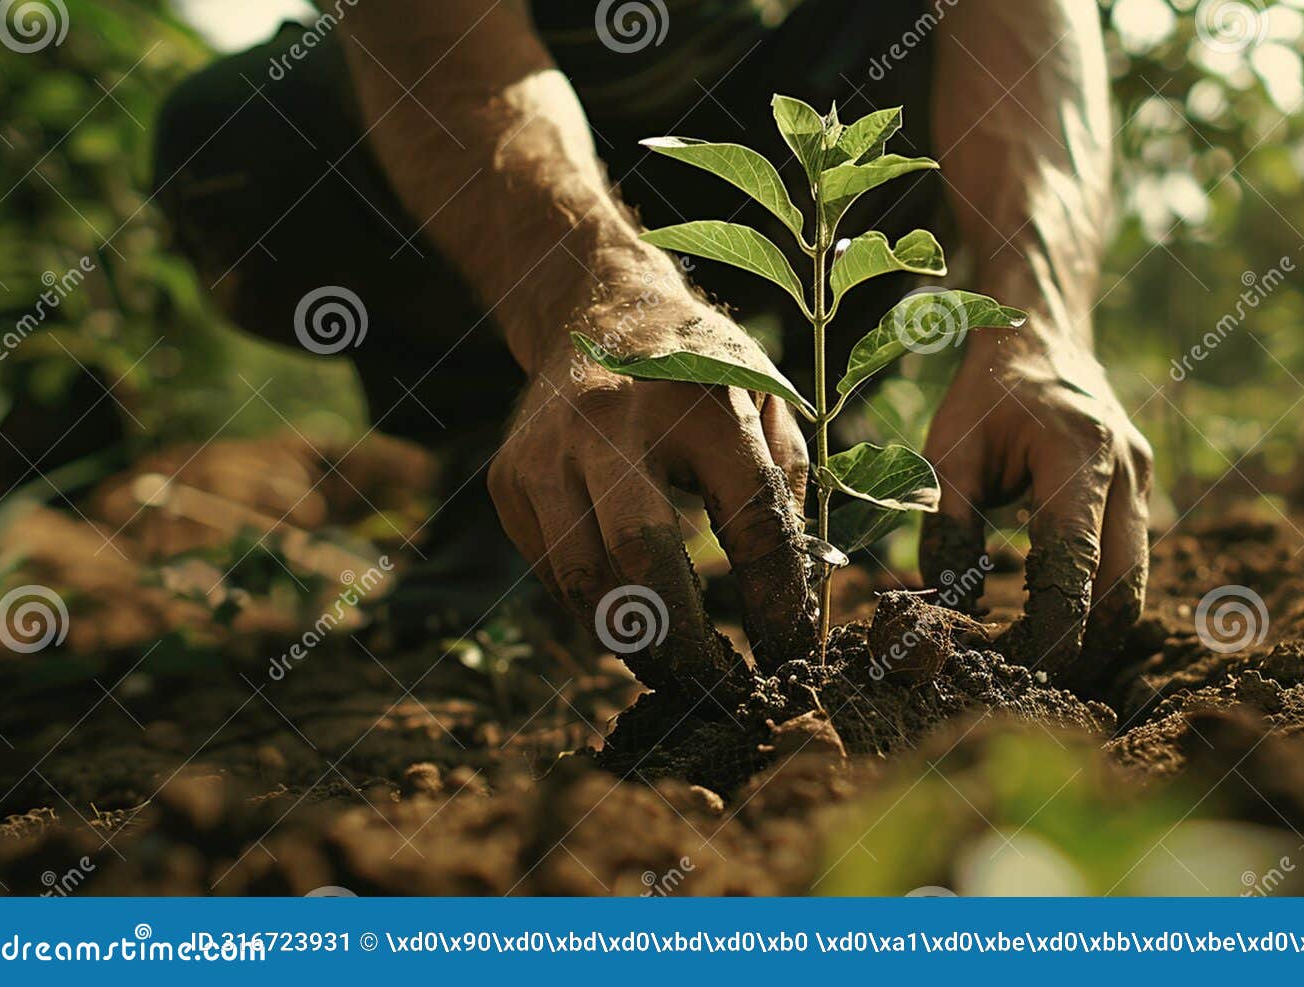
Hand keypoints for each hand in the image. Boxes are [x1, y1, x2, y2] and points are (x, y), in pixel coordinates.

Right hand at [488, 288, 815, 705]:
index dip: (775, 600)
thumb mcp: (765, 398)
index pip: (750, 519)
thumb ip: (785, 487)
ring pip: (583, 578)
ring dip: (632, 641)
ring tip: (673, 671)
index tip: (790, 654)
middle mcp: (615, 420)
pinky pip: (552, 571)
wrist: (594, 305)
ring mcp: (549, 449)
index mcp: (702, 400)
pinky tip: (630, 617)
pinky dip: (593, 608)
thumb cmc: (700, 370)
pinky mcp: (509, 476)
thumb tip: (795, 598)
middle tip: (717, 686)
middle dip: (684, 640)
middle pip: (643, 556)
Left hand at [919, 327, 1151, 684]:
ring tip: (1051, 667)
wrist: (1039, 330)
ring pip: (1137, 583)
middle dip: (1086, 648)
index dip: (1052, 630)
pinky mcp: (1142, 490)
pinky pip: (1132, 561)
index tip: (1017, 669)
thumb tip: (942, 609)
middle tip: (1038, 686)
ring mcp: (1143, 480)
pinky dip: (1104, 600)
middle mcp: (1126, 469)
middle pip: (1124, 589)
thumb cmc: (985, 390)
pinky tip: (1065, 622)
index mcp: (1078, 454)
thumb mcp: (949, 453)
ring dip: (1100, 632)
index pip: (1075, 566)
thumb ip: (948, 531)